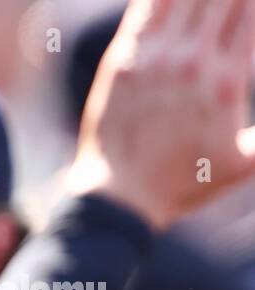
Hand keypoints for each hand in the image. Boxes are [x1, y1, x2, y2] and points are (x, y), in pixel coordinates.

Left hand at [66, 0, 254, 229]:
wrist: (121, 196)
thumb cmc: (185, 183)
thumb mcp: (244, 163)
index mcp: (228, 82)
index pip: (250, 13)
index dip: (249, 3)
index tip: (244, 5)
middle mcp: (194, 63)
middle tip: (228, 1)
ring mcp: (156, 59)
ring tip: (205, 0)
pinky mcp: (123, 60)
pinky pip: (146, 7)